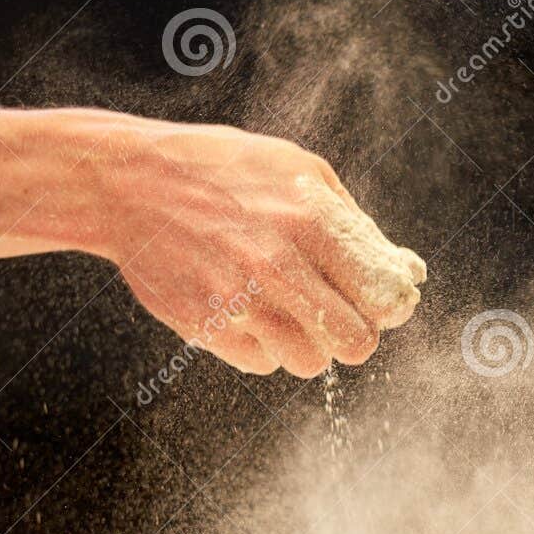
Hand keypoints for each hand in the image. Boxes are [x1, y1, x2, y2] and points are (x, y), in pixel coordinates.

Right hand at [98, 121, 424, 376]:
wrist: (126, 184)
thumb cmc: (222, 170)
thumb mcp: (297, 170)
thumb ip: (354, 223)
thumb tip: (407, 272)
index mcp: (309, 222)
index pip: (381, 299)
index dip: (388, 308)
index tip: (380, 304)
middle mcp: (276, 268)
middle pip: (354, 344)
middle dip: (355, 333)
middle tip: (339, 314)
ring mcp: (238, 304)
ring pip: (309, 363)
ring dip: (308, 343)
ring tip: (286, 308)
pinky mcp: (205, 329)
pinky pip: (260, 363)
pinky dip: (262, 345)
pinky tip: (245, 309)